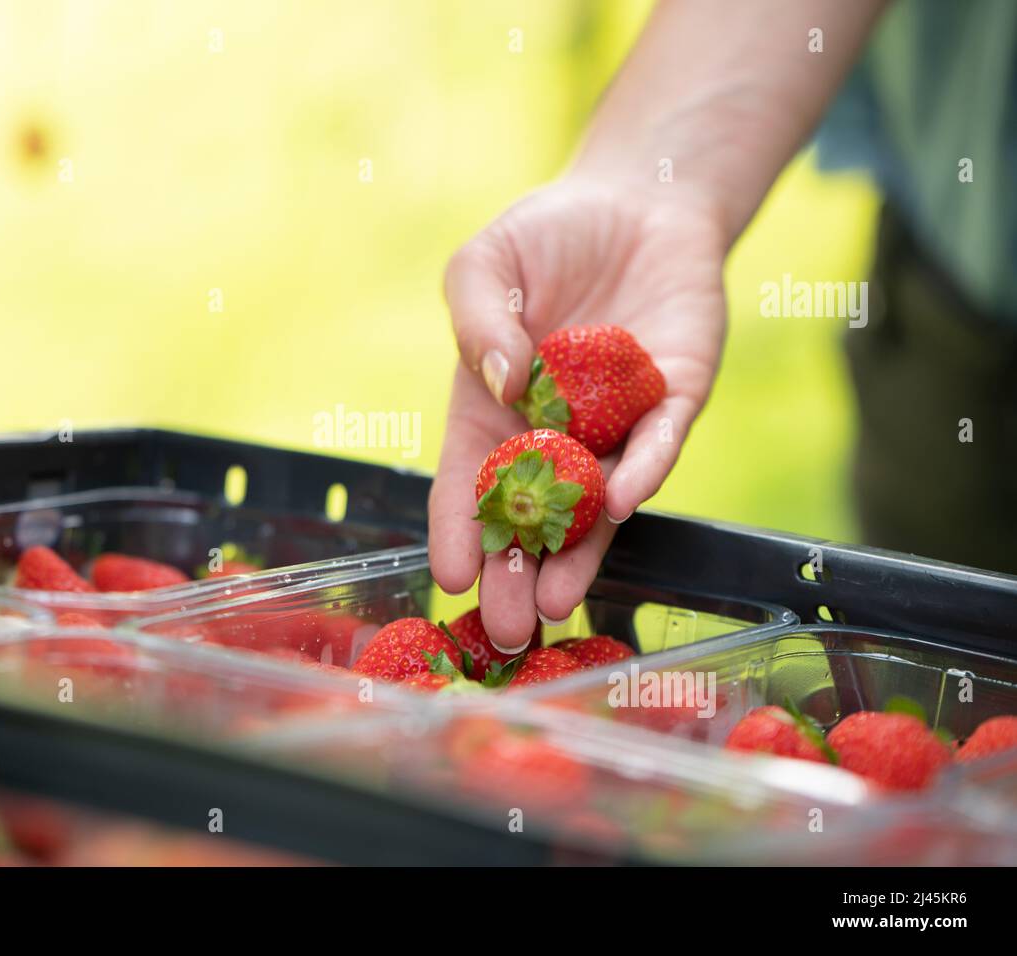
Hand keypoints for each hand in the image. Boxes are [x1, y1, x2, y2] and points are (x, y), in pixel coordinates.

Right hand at [428, 178, 728, 648]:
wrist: (640, 199)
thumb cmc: (548, 233)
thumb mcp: (484, 263)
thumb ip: (476, 318)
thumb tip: (498, 380)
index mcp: (493, 409)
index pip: (468, 481)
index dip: (457, 530)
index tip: (450, 576)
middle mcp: (554, 432)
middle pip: (532, 516)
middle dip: (516, 573)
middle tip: (504, 628)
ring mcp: (614, 425)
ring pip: (596, 505)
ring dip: (578, 555)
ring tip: (557, 603)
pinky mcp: (673, 403)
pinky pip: (657, 445)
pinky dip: (642, 472)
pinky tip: (621, 501)